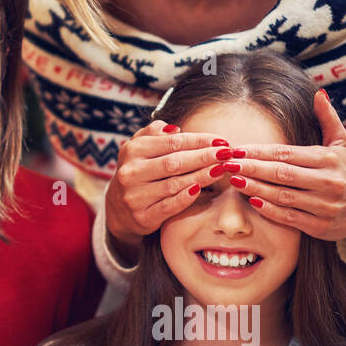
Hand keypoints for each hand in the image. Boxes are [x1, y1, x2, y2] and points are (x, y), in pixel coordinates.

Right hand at [104, 118, 239, 257]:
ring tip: (221, 169)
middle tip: (227, 153)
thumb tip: (177, 129)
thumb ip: (154, 133)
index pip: (172, 142)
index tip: (221, 140)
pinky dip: (186, 197)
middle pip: (175, 162)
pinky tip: (202, 189)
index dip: (199, 141)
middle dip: (205, 157)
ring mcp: (135, 196)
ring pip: (175, 184)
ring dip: (202, 176)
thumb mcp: (139, 148)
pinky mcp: (142, 216)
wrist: (118, 207)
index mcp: (132, 151)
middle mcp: (131, 172)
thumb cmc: (138, 171)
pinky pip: (169, 205)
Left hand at [226, 89, 345, 241]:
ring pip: (282, 195)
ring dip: (255, 187)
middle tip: (227, 163)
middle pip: (281, 174)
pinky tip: (252, 200)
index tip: (236, 149)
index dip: (259, 151)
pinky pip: (289, 217)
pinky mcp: (320, 226)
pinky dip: (269, 209)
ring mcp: (324, 205)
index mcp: (328, 159)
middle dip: (251, 167)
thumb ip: (328, 118)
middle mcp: (327, 181)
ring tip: (233, 180)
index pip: (286, 153)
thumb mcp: (341, 143)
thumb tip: (319, 93)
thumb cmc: (345, 171)